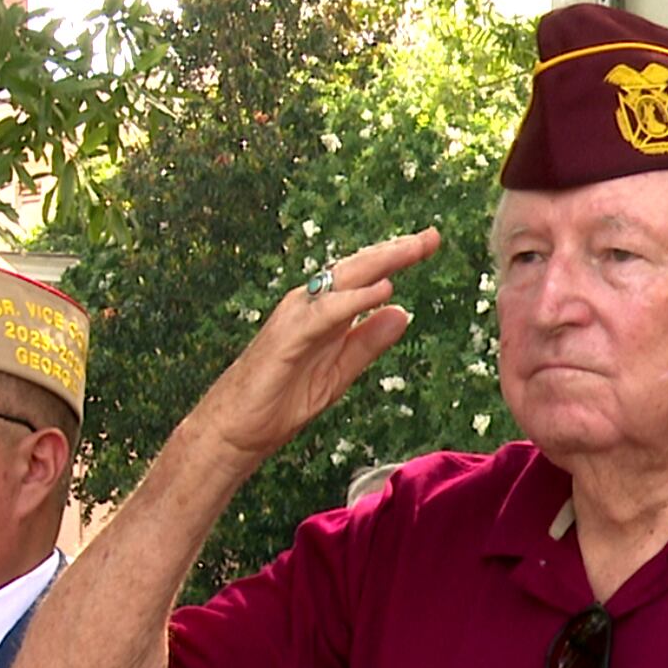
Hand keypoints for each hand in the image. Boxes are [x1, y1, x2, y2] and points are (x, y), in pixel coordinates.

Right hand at [190, 229, 442, 461]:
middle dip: (396, 251)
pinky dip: (354, 300)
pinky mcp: (286, 336)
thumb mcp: (339, 372)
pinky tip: (381, 290)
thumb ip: (367, 343)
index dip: (397, 259)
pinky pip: (325, 313)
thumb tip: (403, 313)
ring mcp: (296, 317)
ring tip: (411, 250)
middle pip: (358, 269)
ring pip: (342, 281)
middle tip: (432, 237)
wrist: (235, 430)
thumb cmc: (280, 400)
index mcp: (324, 314)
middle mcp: (309, 306)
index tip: (431, 243)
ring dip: (378, 263)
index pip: (365, 279)